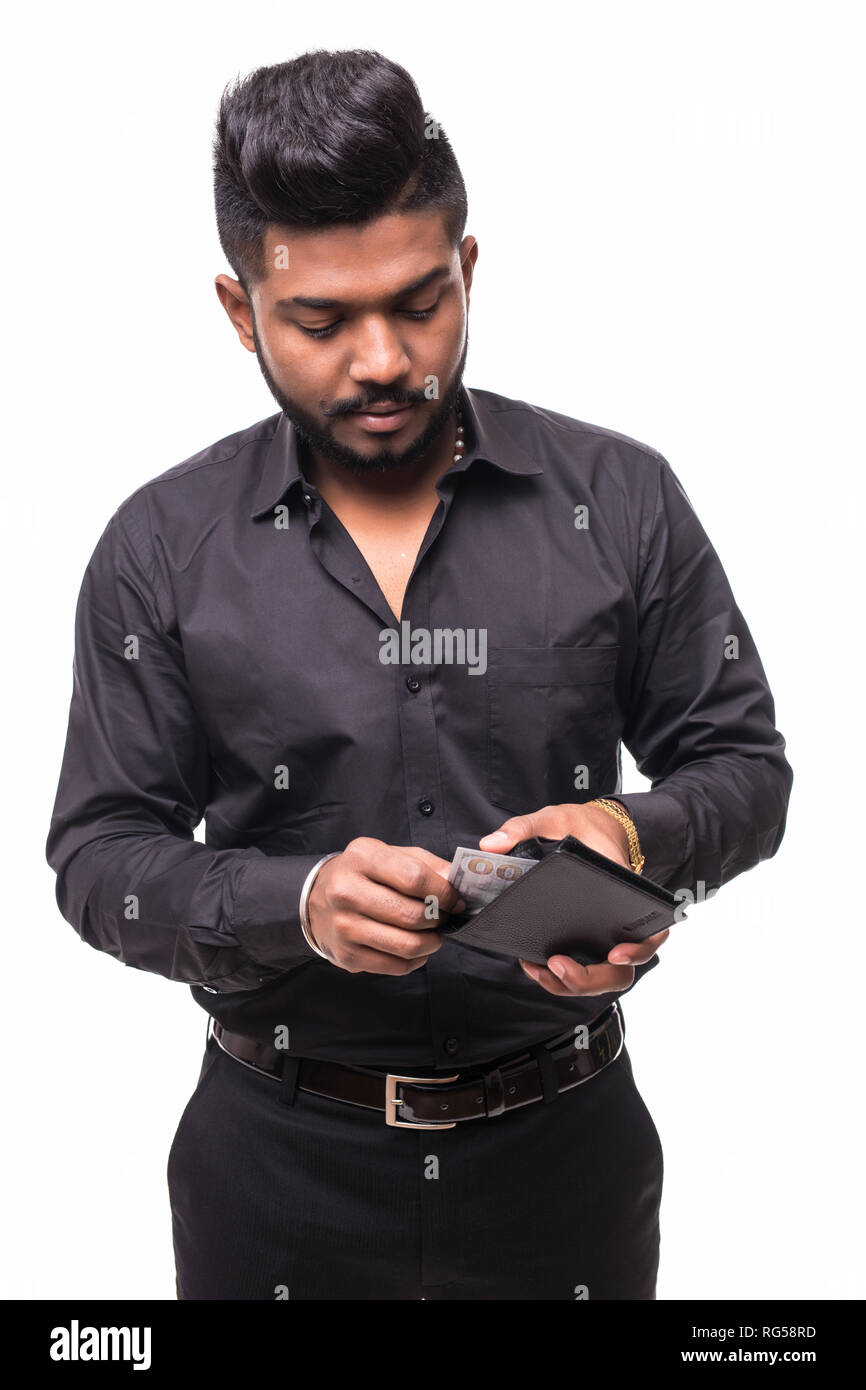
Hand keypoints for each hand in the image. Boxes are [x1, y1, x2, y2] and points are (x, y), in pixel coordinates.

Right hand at [306, 839, 465, 974]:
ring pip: (407, 945)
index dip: (445, 893)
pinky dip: (415, 960)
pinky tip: (414, 947)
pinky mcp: (347, 955)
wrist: (316, 899)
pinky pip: (397, 966)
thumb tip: (457, 882)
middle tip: (444, 917)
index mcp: (361, 857)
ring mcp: (344, 926)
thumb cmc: (364, 875)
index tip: (456, 900)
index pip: (415, 878)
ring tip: (433, 934)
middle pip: (412, 915)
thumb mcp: (392, 854)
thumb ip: (427, 864)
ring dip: (431, 943)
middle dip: (439, 919)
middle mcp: (346, 891)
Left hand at [477, 802, 668, 996]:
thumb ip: (523, 828)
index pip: (650, 931)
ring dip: (575, 985)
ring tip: (542, 970)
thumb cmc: (581, 826)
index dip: (639, 949)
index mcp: (627, 892)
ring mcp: (606, 936)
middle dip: (592, 978)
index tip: (614, 953)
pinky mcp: (588, 942)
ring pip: (604, 977)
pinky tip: (534, 965)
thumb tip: (490, 845)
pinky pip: (584, 970)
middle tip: (559, 966)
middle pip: (623, 968)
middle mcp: (623, 922)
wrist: (590, 829)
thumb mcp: (554, 819)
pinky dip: (562, 978)